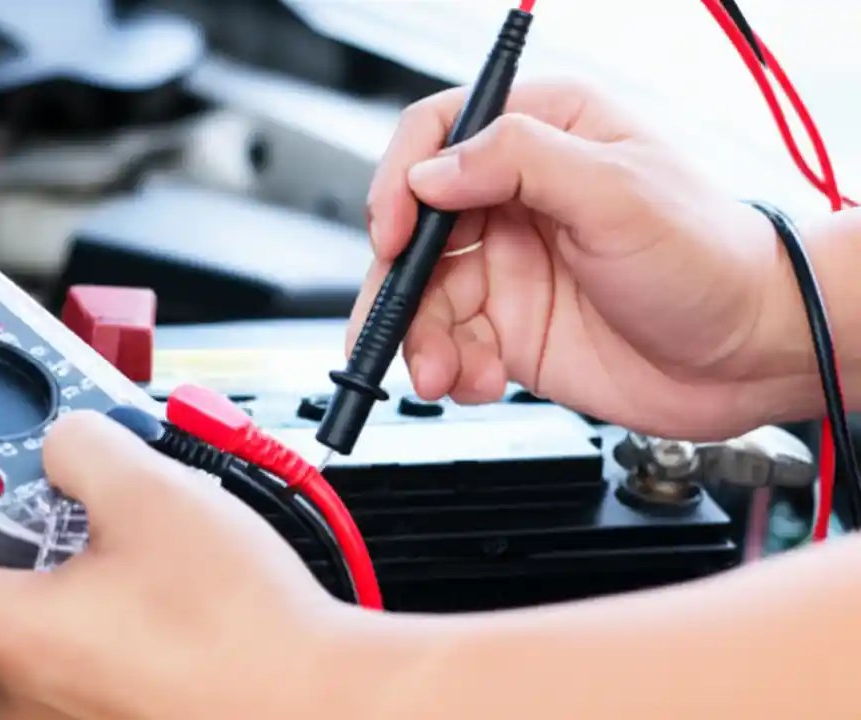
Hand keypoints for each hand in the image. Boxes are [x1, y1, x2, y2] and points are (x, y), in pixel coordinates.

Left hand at [0, 411, 359, 719]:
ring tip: (119, 530)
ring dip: (54, 563)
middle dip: (0, 520)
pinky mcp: (103, 719)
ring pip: (24, 618)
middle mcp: (17, 687)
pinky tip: (150, 584)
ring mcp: (58, 714)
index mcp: (7, 628)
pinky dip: (90, 608)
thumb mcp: (155, 495)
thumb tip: (67, 441)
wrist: (318, 705)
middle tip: (50, 481)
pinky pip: (70, 652)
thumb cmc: (242, 631)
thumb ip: (87, 447)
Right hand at [357, 81, 798, 439]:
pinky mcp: (509, 330)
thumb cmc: (710, 259)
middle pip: (415, 226)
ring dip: (418, 338)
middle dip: (397, 281)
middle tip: (395, 322)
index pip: (438, 135)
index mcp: (544, 137)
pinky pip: (449, 346)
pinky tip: (479, 380)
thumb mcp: (618, 191)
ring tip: (440, 371)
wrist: (751, 357)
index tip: (394, 230)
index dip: (402, 180)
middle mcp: (514, 199)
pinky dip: (449, 369)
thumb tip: (433, 171)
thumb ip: (520, 162)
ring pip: (422, 296)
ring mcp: (508, 268)